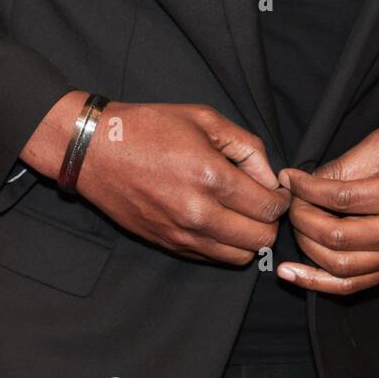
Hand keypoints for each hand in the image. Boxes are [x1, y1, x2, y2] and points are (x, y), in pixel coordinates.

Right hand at [74, 101, 290, 266]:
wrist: (95, 151)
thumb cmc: (150, 127)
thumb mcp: (205, 119)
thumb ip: (247, 147)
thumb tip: (270, 178)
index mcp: (211, 177)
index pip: (269, 207)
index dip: (282, 199)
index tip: (278, 190)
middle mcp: (198, 214)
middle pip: (260, 239)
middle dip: (270, 221)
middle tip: (263, 201)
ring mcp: (181, 234)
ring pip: (240, 257)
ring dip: (249, 238)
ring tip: (242, 213)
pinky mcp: (168, 245)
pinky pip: (212, 258)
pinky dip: (225, 245)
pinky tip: (218, 220)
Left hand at [275, 129, 378, 294]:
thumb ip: (346, 164)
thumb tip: (305, 184)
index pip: (343, 198)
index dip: (308, 189)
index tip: (290, 178)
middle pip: (338, 236)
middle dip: (303, 218)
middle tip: (292, 201)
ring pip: (339, 266)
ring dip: (306, 245)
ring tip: (295, 223)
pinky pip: (349, 286)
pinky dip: (315, 283)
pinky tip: (289, 273)